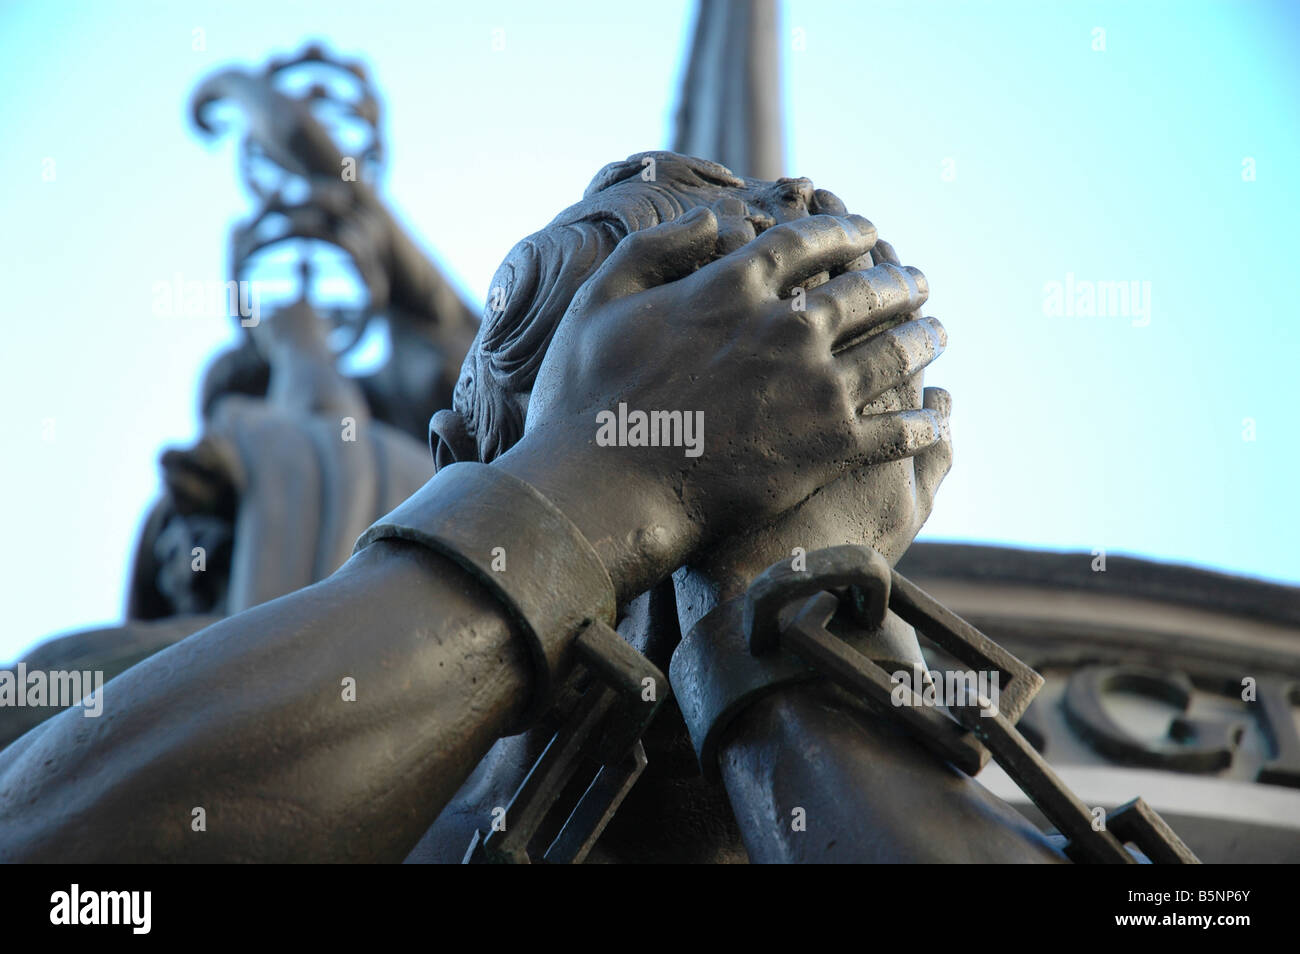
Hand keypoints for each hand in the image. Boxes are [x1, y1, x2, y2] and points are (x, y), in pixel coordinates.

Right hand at [497, 207, 947, 601]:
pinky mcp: (826, 447)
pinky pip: (892, 430)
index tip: (869, 231)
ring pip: (891, 354)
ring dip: (921, 340)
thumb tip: (715, 216)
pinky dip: (919, 422)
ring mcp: (812, 388)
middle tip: (918, 282)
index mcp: (732, 286)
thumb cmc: (584, 401)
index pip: (808, 242)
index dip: (846, 231)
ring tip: (937, 334)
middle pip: (865, 292)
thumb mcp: (598, 301)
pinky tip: (934, 417)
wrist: (603, 492)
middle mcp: (785, 328)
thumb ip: (655, 247)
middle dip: (899, 282)